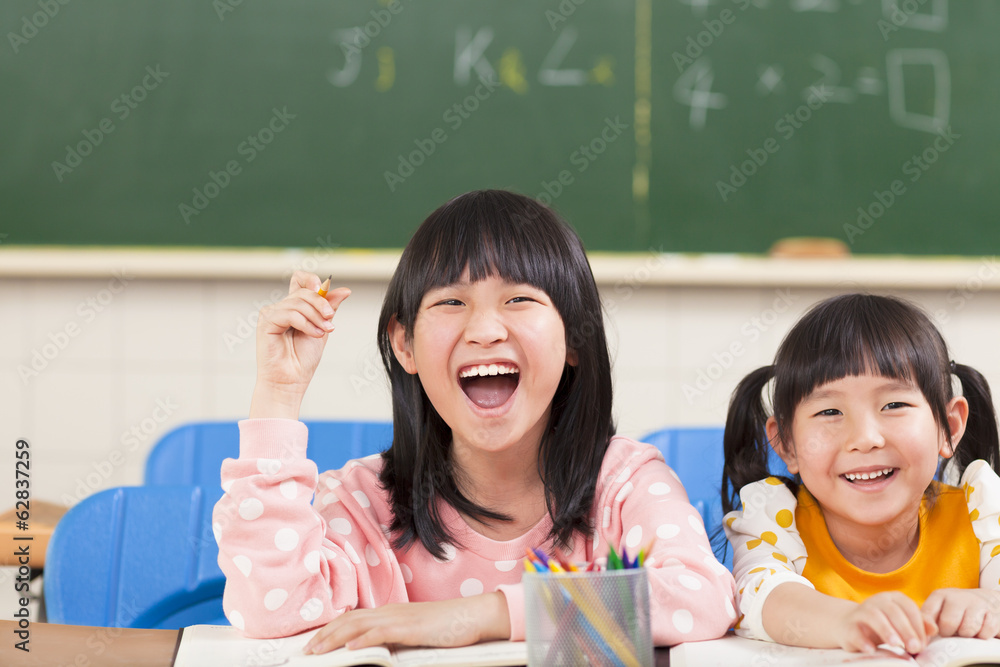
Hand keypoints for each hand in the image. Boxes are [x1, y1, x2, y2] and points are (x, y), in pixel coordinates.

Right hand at [250, 271, 350, 418]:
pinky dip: (305, 323)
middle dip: (322, 304)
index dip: (312, 280)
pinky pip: (290, 314)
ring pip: (299, 302)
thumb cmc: (303, 359)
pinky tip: (313, 334)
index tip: (324, 289)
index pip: (299, 280)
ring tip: (323, 332)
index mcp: (293, 307)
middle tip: (330, 320)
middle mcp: (281, 307)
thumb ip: (330, 308)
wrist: (291, 381)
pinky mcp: (266, 322)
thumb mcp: (323, 328)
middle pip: (304, 291)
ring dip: (316, 317)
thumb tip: (344, 290)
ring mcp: (272, 313)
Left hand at [302, 593, 510, 654]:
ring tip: (317, 651)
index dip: (331, 629)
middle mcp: (391, 612)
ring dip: (334, 638)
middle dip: (324, 635)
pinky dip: (364, 640)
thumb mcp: (416, 633)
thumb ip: (395, 638)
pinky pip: (383, 633)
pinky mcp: (411, 628)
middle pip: (349, 620)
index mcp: (391, 613)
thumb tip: (374, 650)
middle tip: (305, 651)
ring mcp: (401, 618)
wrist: (474, 615)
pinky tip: (351, 649)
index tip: (314, 643)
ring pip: (359, 625)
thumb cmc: (448, 626)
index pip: (353, 618)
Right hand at [833, 592, 935, 653]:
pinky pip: (854, 631)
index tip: (923, 644)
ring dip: (886, 630)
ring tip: (896, 645)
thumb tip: (934, 629)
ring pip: (873, 616)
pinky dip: (862, 640)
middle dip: (906, 630)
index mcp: (893, 599)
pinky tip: (871, 650)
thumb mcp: (903, 624)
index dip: (918, 626)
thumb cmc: (884, 627)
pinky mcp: (848, 625)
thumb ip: (920, 625)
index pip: (909, 608)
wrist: (850, 627)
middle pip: (893, 611)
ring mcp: (861, 612)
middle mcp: (877, 601)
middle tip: (915, 648)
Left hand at [922, 588, 999, 638]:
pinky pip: (984, 634)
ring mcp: (976, 604)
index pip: (928, 613)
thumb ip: (928, 620)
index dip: (929, 629)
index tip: (934, 634)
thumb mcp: (940, 610)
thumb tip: (924, 635)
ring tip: (966, 629)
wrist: (987, 600)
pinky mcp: (993, 613)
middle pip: (948, 624)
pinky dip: (982, 636)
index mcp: (940, 595)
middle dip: (950, 633)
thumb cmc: (958, 610)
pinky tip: (980, 628)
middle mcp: (957, 597)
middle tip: (953, 630)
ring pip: (967, 630)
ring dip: (966, 635)